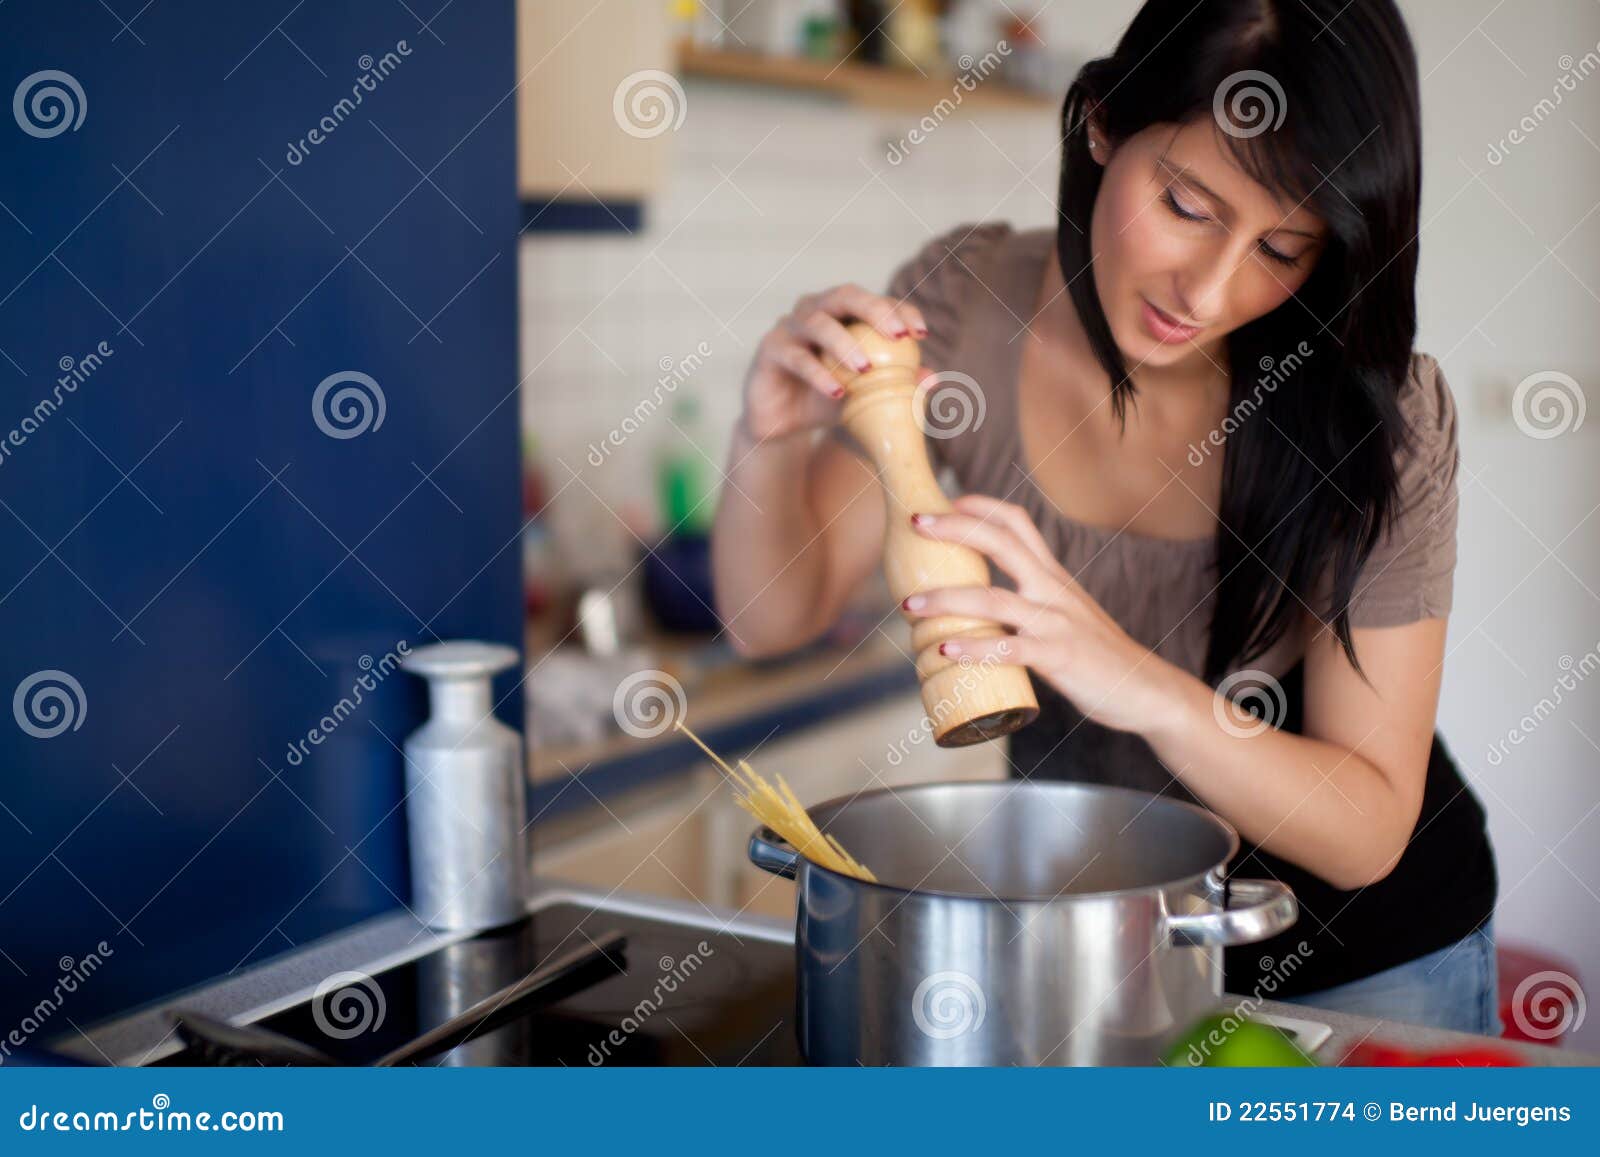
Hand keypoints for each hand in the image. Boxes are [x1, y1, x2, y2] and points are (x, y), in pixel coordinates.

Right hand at [739, 284, 926, 442]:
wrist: (781, 424)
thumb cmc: (828, 401)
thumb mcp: (866, 396)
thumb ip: (897, 386)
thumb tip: (933, 379)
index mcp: (843, 314)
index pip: (875, 301)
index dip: (900, 310)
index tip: (921, 333)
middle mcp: (815, 310)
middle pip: (845, 295)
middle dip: (875, 310)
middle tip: (898, 335)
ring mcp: (789, 326)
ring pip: (818, 322)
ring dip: (844, 343)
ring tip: (866, 369)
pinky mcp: (769, 349)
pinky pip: (796, 357)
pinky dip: (818, 373)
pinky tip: (836, 391)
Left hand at [901, 494, 1188, 736]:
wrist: (1145, 689)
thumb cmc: (1097, 656)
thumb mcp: (1065, 615)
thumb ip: (1029, 606)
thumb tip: (978, 613)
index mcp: (1053, 577)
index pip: (1017, 523)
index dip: (980, 506)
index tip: (945, 502)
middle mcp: (1052, 590)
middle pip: (1001, 543)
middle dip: (956, 529)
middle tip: (916, 524)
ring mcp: (1055, 622)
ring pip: (994, 599)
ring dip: (947, 599)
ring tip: (910, 605)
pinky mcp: (1058, 657)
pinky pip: (1010, 648)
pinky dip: (976, 648)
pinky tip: (946, 651)